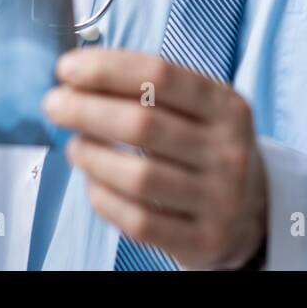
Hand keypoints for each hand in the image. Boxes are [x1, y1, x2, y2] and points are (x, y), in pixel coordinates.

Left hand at [43, 47, 266, 269]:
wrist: (252, 210)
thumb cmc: (205, 147)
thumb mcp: (199, 108)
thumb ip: (148, 89)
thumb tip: (77, 77)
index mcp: (226, 105)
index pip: (160, 76)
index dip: (107, 69)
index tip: (66, 69)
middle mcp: (228, 150)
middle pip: (144, 125)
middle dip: (87, 111)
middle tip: (54, 105)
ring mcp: (219, 198)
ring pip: (139, 177)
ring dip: (92, 157)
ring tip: (75, 146)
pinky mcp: (203, 239)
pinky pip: (139, 221)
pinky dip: (105, 199)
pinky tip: (93, 183)